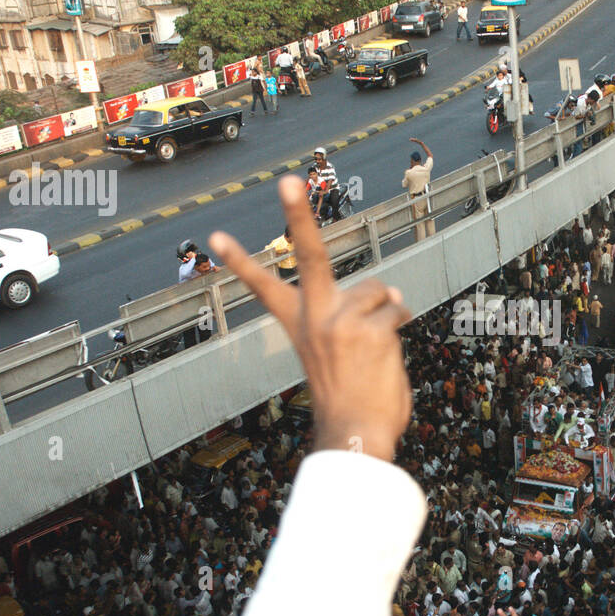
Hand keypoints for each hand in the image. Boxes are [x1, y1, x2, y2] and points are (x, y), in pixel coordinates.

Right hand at [209, 176, 411, 460]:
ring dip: (384, 312)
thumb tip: (393, 292)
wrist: (354, 436)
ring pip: (375, 291)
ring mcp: (341, 323)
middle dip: (297, 215)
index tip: (215, 236)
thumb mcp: (339, 357)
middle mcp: (315, 319)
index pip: (265, 289)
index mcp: (299, 328)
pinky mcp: (370, 330)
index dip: (240, 262)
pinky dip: (399, 326)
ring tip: (373, 351)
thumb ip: (356, 319)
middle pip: (310, 256)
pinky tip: (386, 353)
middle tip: (288, 179)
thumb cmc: (349, 401)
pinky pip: (396, 312)